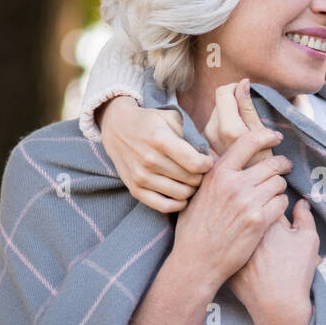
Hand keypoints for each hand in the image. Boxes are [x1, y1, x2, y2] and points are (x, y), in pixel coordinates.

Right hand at [98, 95, 215, 212]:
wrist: (117, 128)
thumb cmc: (150, 122)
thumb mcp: (171, 117)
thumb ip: (191, 134)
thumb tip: (208, 154)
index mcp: (160, 140)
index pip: (195, 164)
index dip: (208, 164)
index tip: (206, 160)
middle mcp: (149, 160)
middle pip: (191, 180)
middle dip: (201, 176)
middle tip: (199, 171)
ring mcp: (141, 177)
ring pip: (181, 195)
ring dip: (191, 189)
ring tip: (190, 180)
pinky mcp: (135, 189)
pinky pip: (164, 206)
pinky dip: (178, 204)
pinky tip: (182, 195)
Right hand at [170, 129, 294, 289]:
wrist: (197, 261)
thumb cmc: (193, 230)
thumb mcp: (195, 194)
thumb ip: (210, 175)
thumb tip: (214, 154)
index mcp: (218, 173)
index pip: (247, 142)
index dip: (266, 136)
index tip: (275, 137)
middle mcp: (234, 184)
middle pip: (271, 164)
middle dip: (282, 164)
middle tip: (286, 167)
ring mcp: (248, 203)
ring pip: (279, 183)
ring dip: (280, 188)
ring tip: (275, 194)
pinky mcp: (259, 221)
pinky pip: (282, 203)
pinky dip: (281, 205)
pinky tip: (274, 211)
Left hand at [204, 79, 269, 164]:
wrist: (239, 205)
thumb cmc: (261, 171)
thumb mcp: (263, 138)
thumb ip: (249, 109)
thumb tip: (243, 82)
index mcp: (228, 128)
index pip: (224, 91)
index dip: (236, 88)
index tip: (248, 95)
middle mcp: (211, 134)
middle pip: (219, 102)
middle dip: (234, 104)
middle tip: (250, 118)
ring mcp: (204, 141)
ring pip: (215, 115)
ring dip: (229, 116)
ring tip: (244, 131)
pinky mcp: (202, 147)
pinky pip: (212, 128)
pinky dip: (223, 127)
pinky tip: (234, 141)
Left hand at [228, 198, 318, 324]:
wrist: (277, 305)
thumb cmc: (296, 272)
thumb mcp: (308, 241)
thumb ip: (305, 217)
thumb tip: (301, 201)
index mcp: (266, 216)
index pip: (263, 194)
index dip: (269, 198)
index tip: (272, 204)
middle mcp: (245, 225)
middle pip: (244, 206)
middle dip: (251, 207)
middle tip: (261, 221)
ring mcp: (231, 242)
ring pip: (232, 225)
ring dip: (238, 224)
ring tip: (249, 236)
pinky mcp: (223, 257)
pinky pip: (224, 244)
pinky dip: (230, 243)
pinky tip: (237, 249)